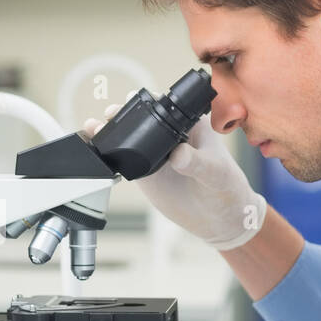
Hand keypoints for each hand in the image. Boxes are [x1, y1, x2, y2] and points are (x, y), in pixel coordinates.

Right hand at [84, 102, 265, 249]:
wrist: (220, 220)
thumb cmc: (226, 189)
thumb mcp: (216, 173)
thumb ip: (198, 163)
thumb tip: (178, 155)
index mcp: (189, 125)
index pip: (165, 107)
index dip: (148, 101)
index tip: (133, 101)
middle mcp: (169, 136)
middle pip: (139, 119)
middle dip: (121, 114)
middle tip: (110, 114)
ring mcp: (154, 154)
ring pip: (127, 138)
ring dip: (109, 132)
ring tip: (93, 128)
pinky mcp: (144, 173)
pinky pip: (123, 162)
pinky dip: (108, 156)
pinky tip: (95, 153)